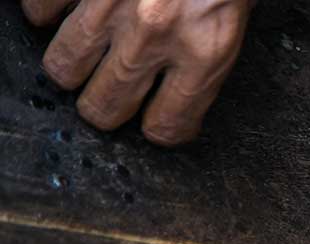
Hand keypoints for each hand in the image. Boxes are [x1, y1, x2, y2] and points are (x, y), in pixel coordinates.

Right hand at [21, 0, 251, 144]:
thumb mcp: (234, 16)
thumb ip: (204, 56)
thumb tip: (176, 91)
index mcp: (204, 51)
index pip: (167, 127)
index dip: (161, 128)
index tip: (158, 121)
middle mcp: (153, 34)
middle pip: (104, 108)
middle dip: (108, 108)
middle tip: (114, 94)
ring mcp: (108, 2)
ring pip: (63, 68)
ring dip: (75, 66)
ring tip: (91, 52)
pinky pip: (37, 11)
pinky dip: (50, 12)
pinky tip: (73, 6)